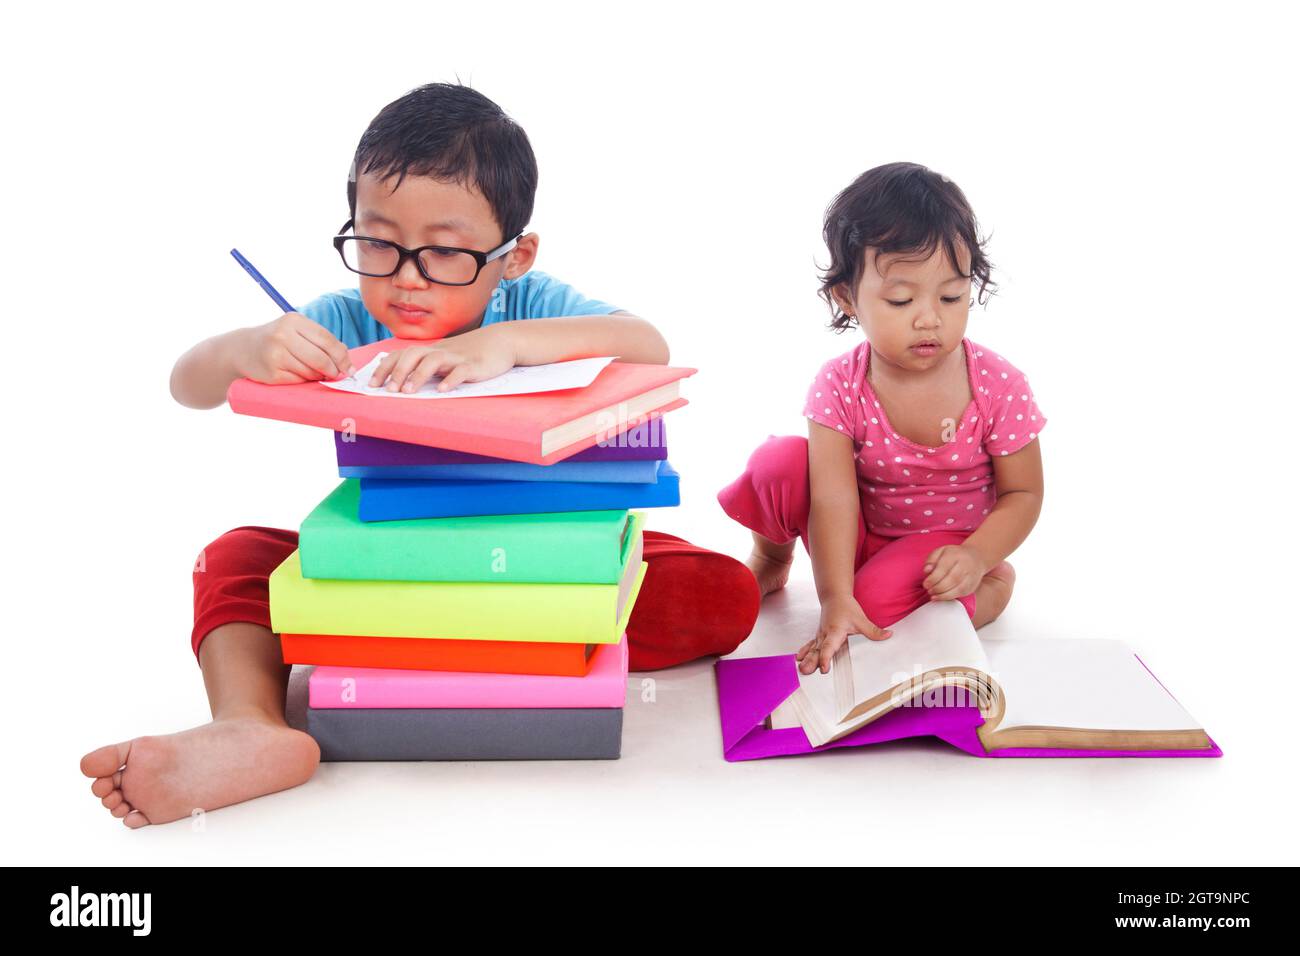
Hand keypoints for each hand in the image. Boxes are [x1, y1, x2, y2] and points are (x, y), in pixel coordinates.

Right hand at [239, 312, 352, 384]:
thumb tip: (348, 362)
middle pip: (321, 358)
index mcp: (293, 321)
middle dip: (334, 370)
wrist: (243, 349)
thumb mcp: (297, 331)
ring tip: (314, 372)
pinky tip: (299, 375)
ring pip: (311, 372)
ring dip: (318, 376)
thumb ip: (322, 341)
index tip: (349, 368)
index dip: (342, 356)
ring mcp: (275, 355)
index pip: (327, 339)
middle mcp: (282, 336)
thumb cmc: (277, 340)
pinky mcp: (271, 373)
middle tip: (336, 375)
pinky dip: (304, 381)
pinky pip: (299, 381)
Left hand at [366, 328, 516, 392]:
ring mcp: (458, 357)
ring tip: (408, 392)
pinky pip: (461, 371)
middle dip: (397, 371)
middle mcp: (440, 351)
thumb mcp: (446, 357)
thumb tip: (401, 378)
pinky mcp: (475, 365)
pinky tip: (442, 390)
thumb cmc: (471, 353)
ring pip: (433, 361)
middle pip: (413, 355)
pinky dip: (450, 379)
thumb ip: (427, 366)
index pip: (401, 355)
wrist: (502, 341)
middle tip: (388, 390)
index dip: (384, 368)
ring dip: (418, 376)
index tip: (371, 384)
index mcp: (431, 350)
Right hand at [796, 594, 892, 674]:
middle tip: (805, 671)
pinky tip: (799, 658)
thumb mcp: (861, 619)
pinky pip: (810, 645)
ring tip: (801, 669)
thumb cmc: (846, 607)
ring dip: (807, 659)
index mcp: (835, 631)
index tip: (824, 668)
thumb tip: (889, 635)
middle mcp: (825, 634)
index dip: (825, 657)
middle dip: (811, 661)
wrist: (835, 597)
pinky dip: (805, 651)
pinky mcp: (819, 635)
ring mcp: (820, 635)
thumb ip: (873, 630)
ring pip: (812, 648)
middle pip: (817, 649)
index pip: (829, 646)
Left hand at [922, 544, 987, 601]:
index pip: (944, 568)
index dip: (933, 578)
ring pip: (958, 588)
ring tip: (933, 594)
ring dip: (943, 594)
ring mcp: (971, 576)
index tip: (925, 584)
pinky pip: (961, 594)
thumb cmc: (954, 555)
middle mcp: (965, 565)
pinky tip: (940, 596)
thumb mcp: (940, 551)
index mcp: (955, 554)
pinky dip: (949, 597)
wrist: (976, 557)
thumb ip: (931, 560)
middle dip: (938, 587)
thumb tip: (927, 570)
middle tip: (929, 590)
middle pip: (952, 579)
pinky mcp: (972, 586)